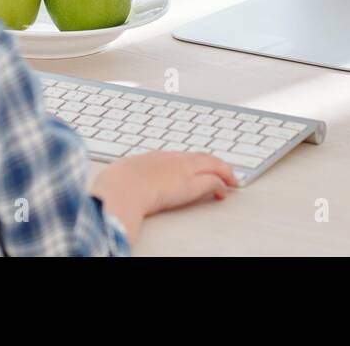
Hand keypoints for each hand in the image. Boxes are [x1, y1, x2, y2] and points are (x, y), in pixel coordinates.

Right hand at [91, 152, 237, 241]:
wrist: (121, 186)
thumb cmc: (117, 184)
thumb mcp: (122, 177)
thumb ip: (128, 178)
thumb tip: (120, 186)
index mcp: (156, 158)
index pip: (182, 157)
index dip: (194, 161)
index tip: (199, 166)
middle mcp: (173, 159)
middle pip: (201, 156)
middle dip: (215, 162)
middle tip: (225, 169)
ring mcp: (183, 169)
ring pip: (212, 164)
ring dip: (224, 171)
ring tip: (232, 179)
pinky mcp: (191, 183)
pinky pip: (213, 180)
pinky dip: (222, 185)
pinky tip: (225, 192)